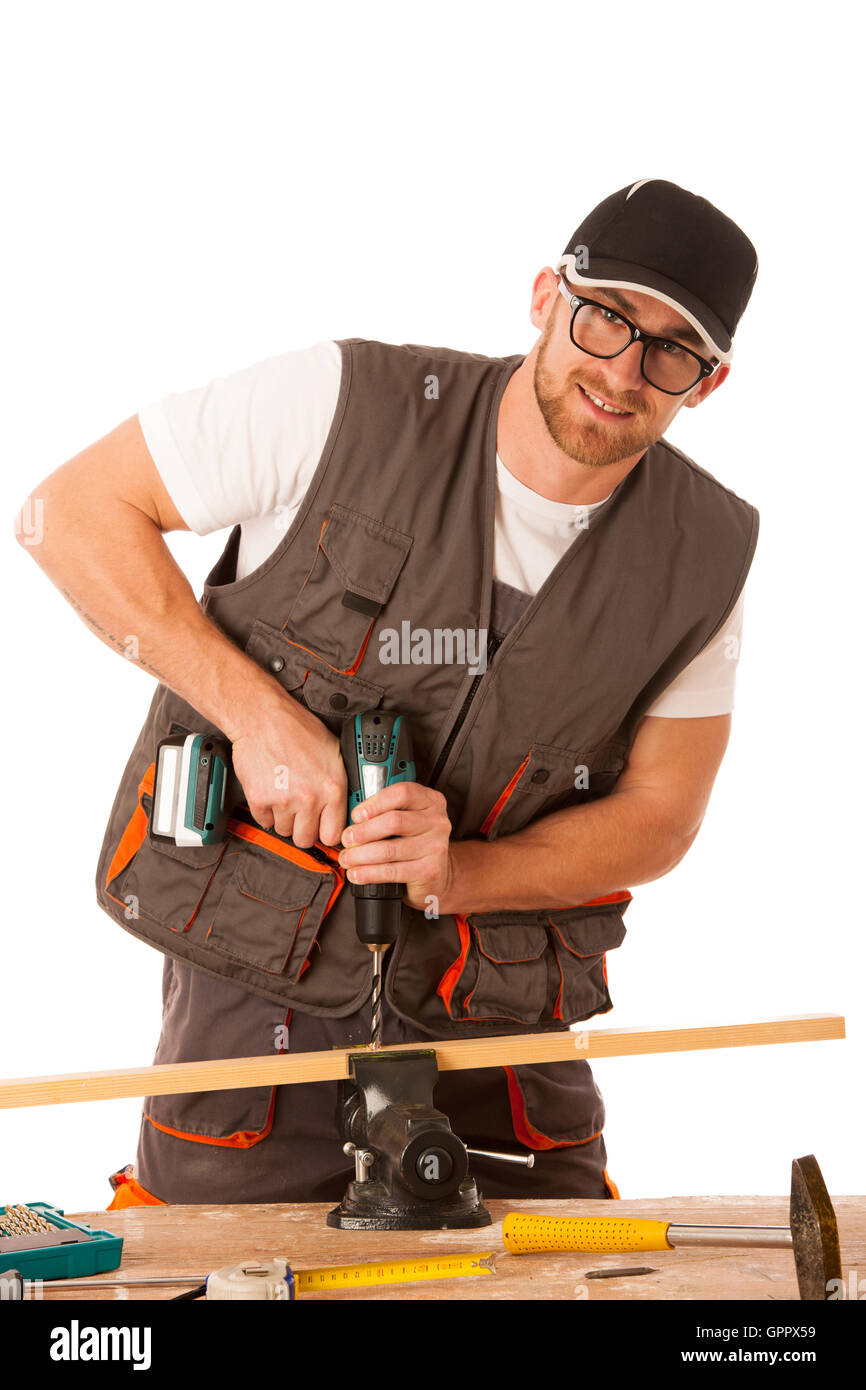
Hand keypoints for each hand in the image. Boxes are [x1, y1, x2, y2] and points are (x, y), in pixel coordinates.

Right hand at [229, 693, 346, 847]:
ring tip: (284, 796)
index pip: (334, 834)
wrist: (264, 718)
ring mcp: (283, 801)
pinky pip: (263, 821)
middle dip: (303, 830)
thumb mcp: (333, 752)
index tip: (321, 830)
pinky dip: (265, 812)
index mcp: (332, 788)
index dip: (326, 833)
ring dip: (283, 819)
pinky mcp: (259, 799)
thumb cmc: (297, 729)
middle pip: (306, 839)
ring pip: (283, 831)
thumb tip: (344, 805)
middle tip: (300, 816)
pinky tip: (270, 793)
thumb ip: (339, 783)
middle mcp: (310, 798)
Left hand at [338, 782, 453, 912]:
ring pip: (389, 849)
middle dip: (363, 831)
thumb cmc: (414, 843)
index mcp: (430, 801)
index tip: (356, 815)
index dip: (375, 803)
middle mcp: (436, 821)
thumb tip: (353, 819)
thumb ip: (385, 812)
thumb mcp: (405, 820)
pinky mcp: (430, 870)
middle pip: (394, 821)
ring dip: (360, 855)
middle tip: (347, 838)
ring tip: (347, 858)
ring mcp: (435, 846)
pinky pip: (392, 871)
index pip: (402, 793)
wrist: (437, 875)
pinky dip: (369, 873)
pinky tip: (357, 873)